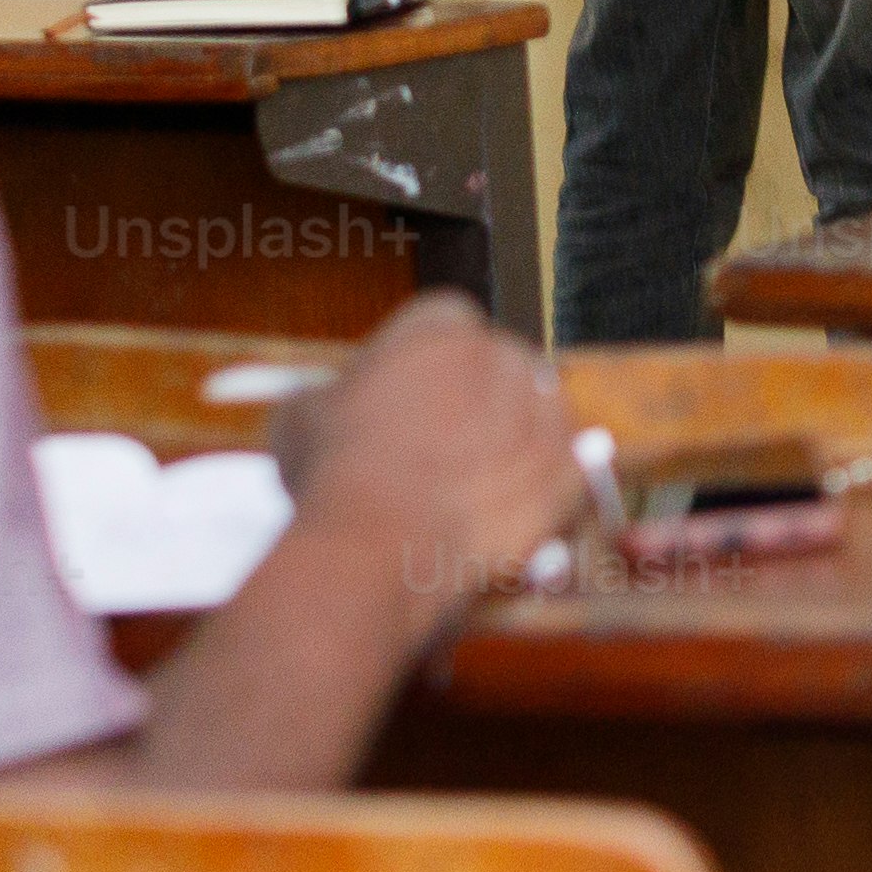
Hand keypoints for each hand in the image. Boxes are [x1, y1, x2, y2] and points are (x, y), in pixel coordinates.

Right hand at [275, 297, 590, 612]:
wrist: (375, 544)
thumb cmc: (334, 475)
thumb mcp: (301, 415)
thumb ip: (327, 396)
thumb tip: (322, 402)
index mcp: (439, 326)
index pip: (446, 326)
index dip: (427, 366)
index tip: (413, 398)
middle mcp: (500, 356)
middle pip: (502, 366)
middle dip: (481, 399)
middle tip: (449, 444)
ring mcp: (540, 413)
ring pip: (542, 415)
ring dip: (518, 441)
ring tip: (479, 483)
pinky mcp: (565, 473)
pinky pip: (570, 471)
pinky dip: (549, 488)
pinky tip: (516, 507)